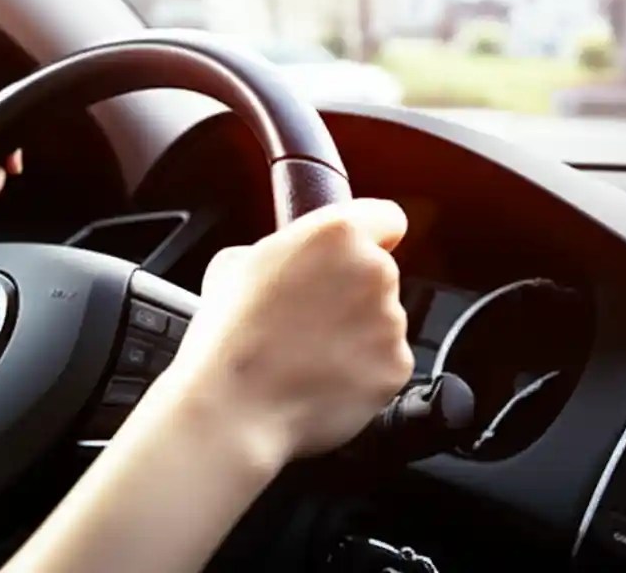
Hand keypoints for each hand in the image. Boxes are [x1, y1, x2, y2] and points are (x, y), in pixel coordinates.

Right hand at [160, 198, 412, 463]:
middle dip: (353, 292)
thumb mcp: (235, 264)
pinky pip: (385, 362)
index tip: (358, 252)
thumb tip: (288, 261)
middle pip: (380, 274)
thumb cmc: (228, 337)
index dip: (372, 235)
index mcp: (336, 235)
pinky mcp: (396, 368)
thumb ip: (281, 250)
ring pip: (383, 321)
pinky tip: (322, 377)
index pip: (387, 217)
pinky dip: (362, 371)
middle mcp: (373, 272)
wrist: (232, 407)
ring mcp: (391, 323)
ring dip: (358, 333)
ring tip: (309, 353)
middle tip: (310, 316)